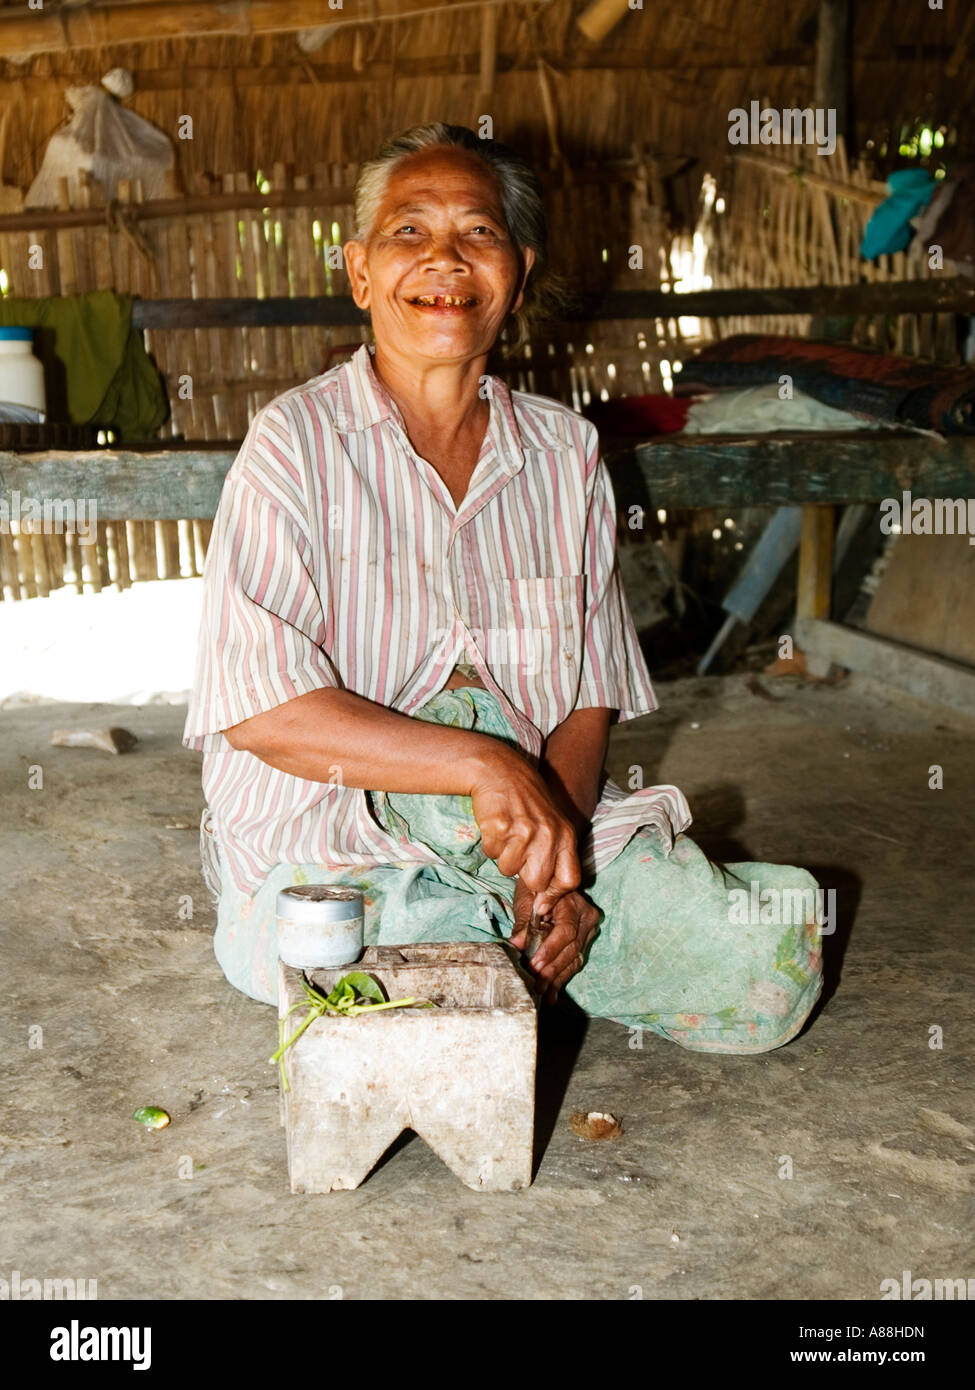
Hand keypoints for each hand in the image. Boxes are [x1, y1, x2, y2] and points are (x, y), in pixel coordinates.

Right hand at [468, 747, 579, 912]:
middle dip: (523, 874)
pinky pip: (491, 854)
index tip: (541, 899)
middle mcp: (548, 835)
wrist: (500, 770)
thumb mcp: (552, 824)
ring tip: (508, 832)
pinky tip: (496, 825)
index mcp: (565, 835)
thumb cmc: (526, 800)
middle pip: (536, 882)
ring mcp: (523, 832)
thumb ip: (554, 857)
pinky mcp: (499, 828)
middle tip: (519, 851)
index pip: (569, 880)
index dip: (554, 894)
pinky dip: (490, 844)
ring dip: (504, 856)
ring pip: (508, 870)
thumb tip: (544, 903)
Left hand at [509, 878, 600, 1004]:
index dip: (551, 949)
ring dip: (556, 979)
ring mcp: (588, 931)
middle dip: (552, 969)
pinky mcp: (584, 943)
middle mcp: (587, 917)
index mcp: (573, 903)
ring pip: (574, 960)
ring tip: (541, 993)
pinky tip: (551, 995)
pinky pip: (573, 963)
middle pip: (572, 949)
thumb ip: (524, 924)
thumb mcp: (527, 900)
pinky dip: (560, 979)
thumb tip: (515, 945)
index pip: (566, 931)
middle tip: (535, 984)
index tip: (535, 964)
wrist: (547, 882)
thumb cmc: (535, 888)